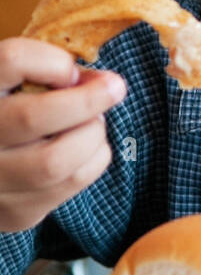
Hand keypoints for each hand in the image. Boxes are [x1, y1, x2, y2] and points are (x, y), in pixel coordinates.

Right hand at [0, 38, 126, 232]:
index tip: (73, 69)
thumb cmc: (12, 111)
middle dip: (87, 100)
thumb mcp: (18, 83)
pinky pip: (68, 186)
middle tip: (114, 87)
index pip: (11, 62)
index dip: (52, 61)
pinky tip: (86, 148)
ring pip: (54, 161)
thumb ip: (47, 70)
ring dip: (91, 135)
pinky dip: (93, 160)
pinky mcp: (13, 213)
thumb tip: (101, 82)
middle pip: (32, 117)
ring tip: (94, 123)